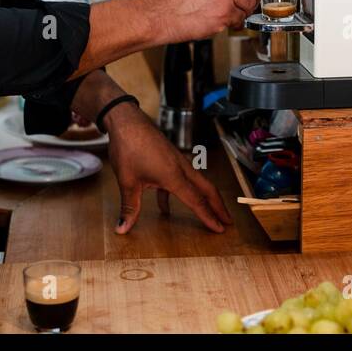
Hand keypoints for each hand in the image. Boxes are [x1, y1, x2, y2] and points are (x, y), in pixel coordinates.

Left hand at [103, 102, 233, 234]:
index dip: (209, 216)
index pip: (197, 201)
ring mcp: (176, 161)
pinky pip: (180, 178)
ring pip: (196, 183)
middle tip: (228, 221)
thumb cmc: (128, 148)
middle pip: (207, 189)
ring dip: (203, 198)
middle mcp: (180, 168)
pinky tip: (165, 208)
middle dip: (218, 206)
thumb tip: (123, 228)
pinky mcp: (169, 157)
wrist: (126, 120)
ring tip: (208, 212)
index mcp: (173, 176)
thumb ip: (129, 207)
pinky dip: (178, 193)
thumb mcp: (127, 181)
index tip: (220, 229)